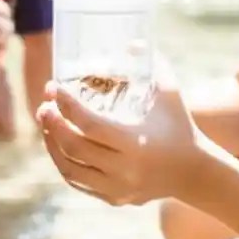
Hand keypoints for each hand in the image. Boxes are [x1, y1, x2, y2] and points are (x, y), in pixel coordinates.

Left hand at [36, 55, 199, 205]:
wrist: (194, 171)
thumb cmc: (179, 125)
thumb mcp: (169, 92)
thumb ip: (151, 63)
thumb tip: (132, 41)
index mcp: (135, 142)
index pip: (89, 124)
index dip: (67, 104)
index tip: (54, 87)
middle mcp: (124, 169)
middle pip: (74, 147)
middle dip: (53, 123)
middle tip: (44, 105)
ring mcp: (118, 188)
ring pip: (70, 168)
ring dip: (52, 144)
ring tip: (47, 123)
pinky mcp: (114, 198)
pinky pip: (78, 182)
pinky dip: (64, 163)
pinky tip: (58, 145)